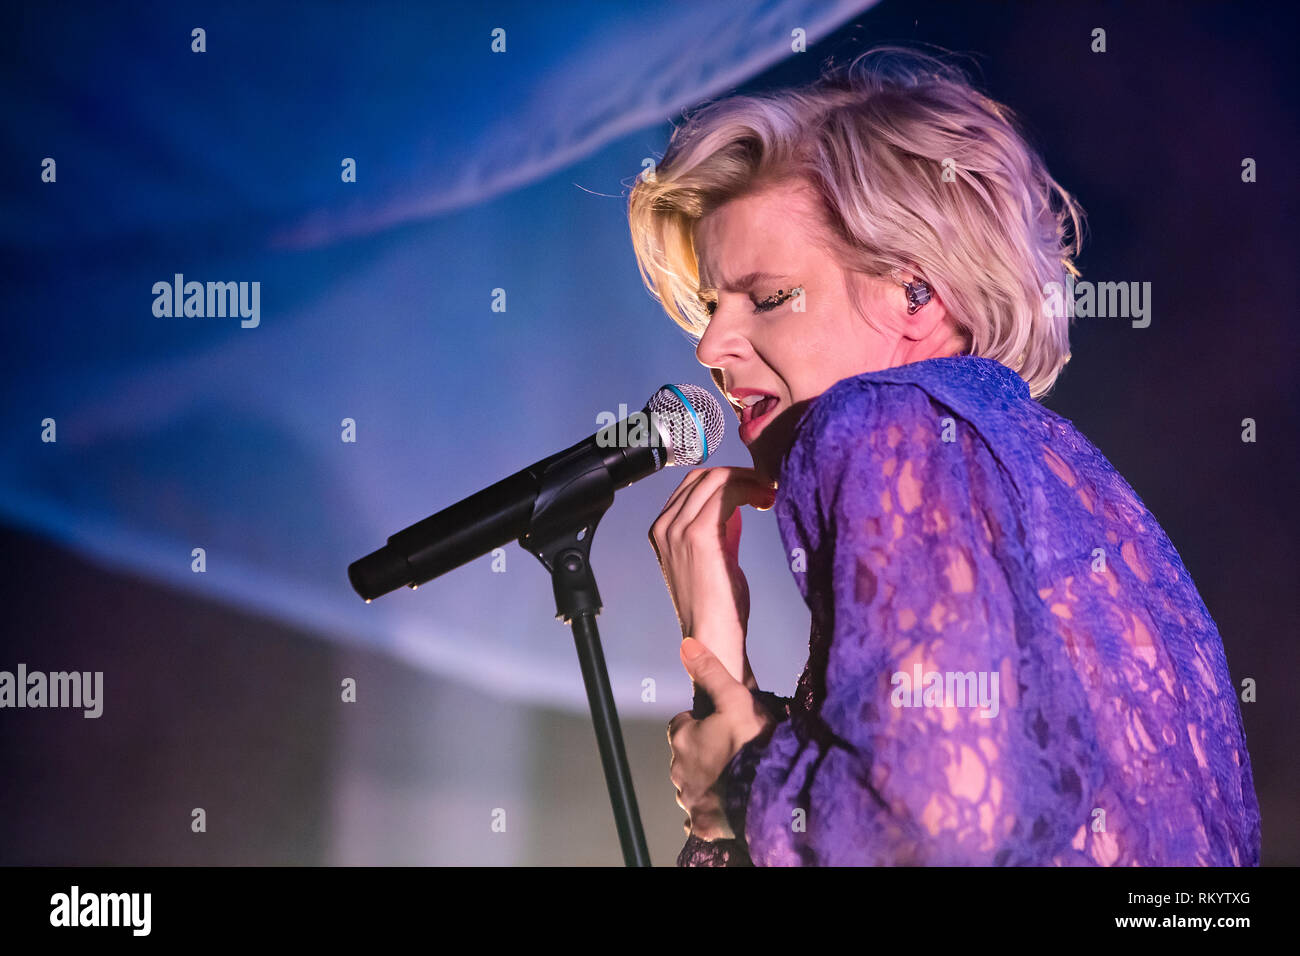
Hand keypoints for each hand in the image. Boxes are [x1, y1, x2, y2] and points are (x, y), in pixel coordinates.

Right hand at [648, 466, 776, 684]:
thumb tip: (738, 503)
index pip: (693, 484)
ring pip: (716, 480)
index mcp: (662, 530)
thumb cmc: (717, 605)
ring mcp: (678, 529)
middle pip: (703, 477)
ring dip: (748, 480)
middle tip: (766, 486)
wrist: (712, 637)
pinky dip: (749, 490)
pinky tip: (764, 501)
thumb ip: (719, 529)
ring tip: (769, 494)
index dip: (727, 478)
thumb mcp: (713, 557)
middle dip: (739, 475)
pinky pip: (726, 494)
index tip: (754, 486)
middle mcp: (664, 526)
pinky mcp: (698, 536)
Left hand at [668, 637, 777, 840]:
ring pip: (693, 785)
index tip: (722, 727)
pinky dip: (712, 811)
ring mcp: (689, 799)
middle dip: (704, 753)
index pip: (682, 724)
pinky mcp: (701, 825)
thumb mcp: (736, 698)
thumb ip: (711, 671)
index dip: (702, 723)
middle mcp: (679, 770)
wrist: (770, 799)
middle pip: (687, 756)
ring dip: (709, 782)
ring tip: (738, 778)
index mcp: (683, 738)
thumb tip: (687, 645)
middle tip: (735, 753)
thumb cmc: (754, 748)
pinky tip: (732, 805)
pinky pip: (699, 817)